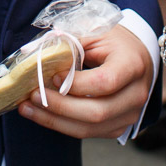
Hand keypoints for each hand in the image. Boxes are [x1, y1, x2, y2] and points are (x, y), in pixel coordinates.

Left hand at [17, 25, 153, 138]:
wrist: (137, 57)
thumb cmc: (114, 42)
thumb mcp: (95, 32)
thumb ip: (71, 42)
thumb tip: (38, 54)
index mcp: (132, 65)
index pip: (105, 82)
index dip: (77, 84)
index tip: (54, 76)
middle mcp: (136, 94)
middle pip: (97, 112)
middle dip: (60, 106)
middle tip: (33, 95)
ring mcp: (129, 115)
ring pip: (89, 128)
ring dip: (54, 120)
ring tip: (28, 108)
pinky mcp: (118, 127)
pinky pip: (87, 133)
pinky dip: (62, 125)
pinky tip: (42, 114)